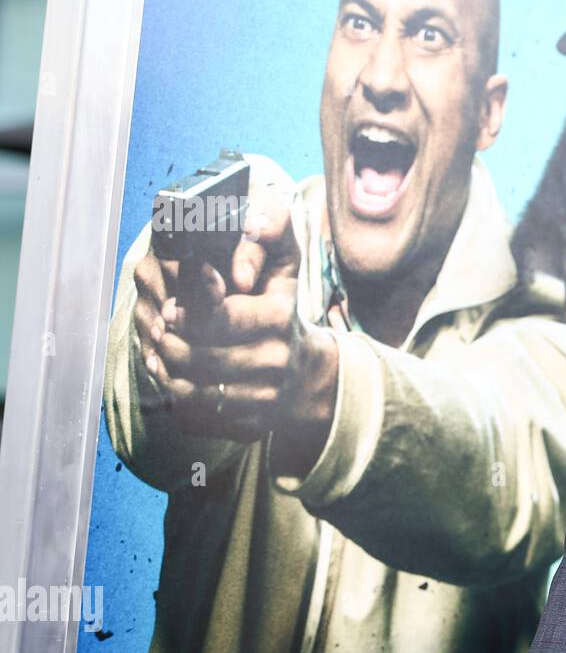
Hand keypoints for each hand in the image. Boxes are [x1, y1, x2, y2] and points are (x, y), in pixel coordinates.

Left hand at [138, 164, 338, 469]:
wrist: (318, 379)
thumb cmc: (288, 312)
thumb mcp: (287, 263)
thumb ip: (267, 232)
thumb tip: (249, 226)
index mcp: (283, 318)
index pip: (218, 316)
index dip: (185, 309)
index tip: (171, 303)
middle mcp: (278, 362)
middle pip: (198, 355)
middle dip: (168, 340)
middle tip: (160, 325)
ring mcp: (266, 400)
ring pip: (194, 389)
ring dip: (168, 370)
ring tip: (160, 351)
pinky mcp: (254, 426)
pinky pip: (200, 417)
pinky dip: (179, 398)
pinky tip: (174, 379)